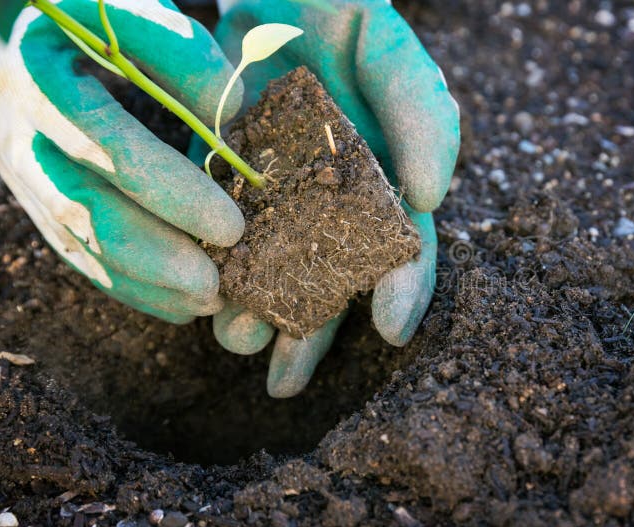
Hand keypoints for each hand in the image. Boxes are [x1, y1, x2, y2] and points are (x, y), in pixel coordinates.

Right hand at [0, 0, 245, 321]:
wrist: (42, 34)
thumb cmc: (101, 18)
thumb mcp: (135, 12)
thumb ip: (181, 52)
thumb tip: (232, 112)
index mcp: (43, 76)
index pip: (107, 144)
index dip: (171, 192)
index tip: (232, 226)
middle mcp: (23, 132)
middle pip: (83, 208)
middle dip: (154, 255)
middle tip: (216, 285)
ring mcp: (25, 173)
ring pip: (77, 243)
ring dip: (144, 282)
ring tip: (207, 301)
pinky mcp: (41, 201)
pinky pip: (77, 254)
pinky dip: (129, 286)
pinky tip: (179, 304)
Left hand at [204, 0, 459, 396]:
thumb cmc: (338, 9)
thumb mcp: (390, 50)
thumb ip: (424, 114)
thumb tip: (432, 194)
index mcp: (386, 178)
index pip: (406, 245)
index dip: (406, 288)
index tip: (394, 329)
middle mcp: (336, 199)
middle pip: (333, 278)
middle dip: (312, 331)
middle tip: (285, 383)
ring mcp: (281, 196)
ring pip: (275, 270)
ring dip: (258, 311)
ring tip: (236, 340)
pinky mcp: (227, 181)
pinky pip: (223, 235)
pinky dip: (215, 268)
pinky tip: (202, 296)